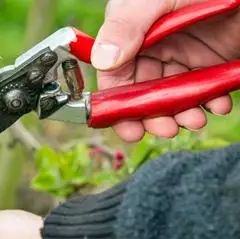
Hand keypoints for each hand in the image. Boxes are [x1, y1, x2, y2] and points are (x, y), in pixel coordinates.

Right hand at [92, 0, 239, 141]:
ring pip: (172, 95)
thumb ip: (127, 26)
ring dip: (183, 113)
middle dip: (154, 116)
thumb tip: (103, 61)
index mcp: (129, 32)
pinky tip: (219, 103)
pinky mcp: (208, 58)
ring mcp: (180, 52)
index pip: (115, 76)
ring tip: (196, 120)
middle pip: (143, 92)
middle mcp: (151, 45)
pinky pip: (203, 87)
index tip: (131, 128)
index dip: (119, 105)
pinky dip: (210, 101)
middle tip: (168, 129)